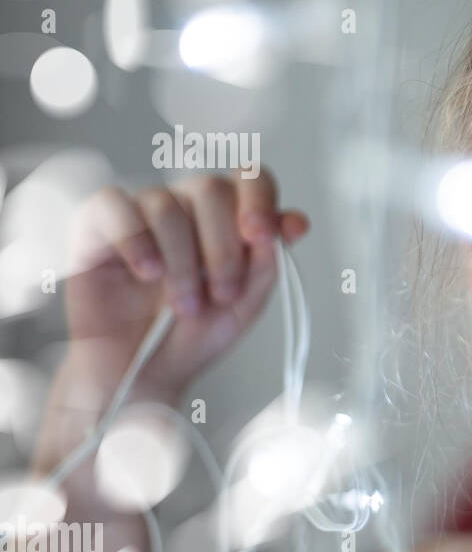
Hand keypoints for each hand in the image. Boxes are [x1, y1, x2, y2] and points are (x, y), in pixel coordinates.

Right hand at [63, 168, 308, 399]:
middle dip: (223, 248)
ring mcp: (141, 213)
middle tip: (222, 294)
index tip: (259, 237)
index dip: (258, 200)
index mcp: (227, 218)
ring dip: (182, 262)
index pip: (249, 178)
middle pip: (210, 188)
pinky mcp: (97, 225)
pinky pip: (116, 206)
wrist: (142, 373)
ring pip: (166, 204)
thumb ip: (270, 262)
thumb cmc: (193, 336)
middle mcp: (186, 207)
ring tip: (182, 306)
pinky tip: (146, 272)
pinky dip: (135, 240)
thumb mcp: (246, 304)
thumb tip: (294, 221)